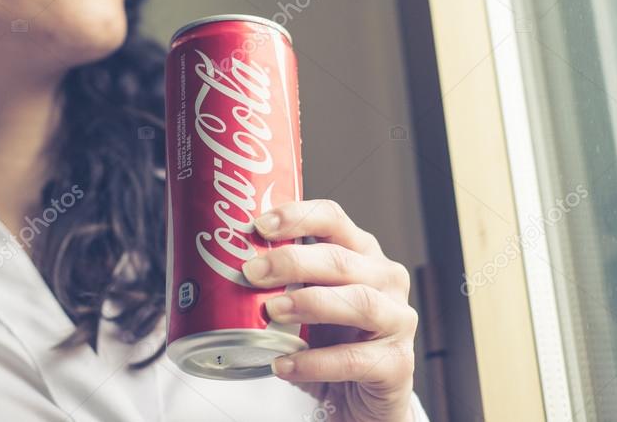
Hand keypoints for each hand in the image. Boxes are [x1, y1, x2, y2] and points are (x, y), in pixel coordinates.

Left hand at [242, 199, 417, 421]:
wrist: (361, 399)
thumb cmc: (330, 339)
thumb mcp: (307, 300)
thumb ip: (282, 280)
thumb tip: (218, 263)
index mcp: (362, 253)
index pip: (332, 218)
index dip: (296, 217)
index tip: (258, 226)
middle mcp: (385, 278)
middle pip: (340, 259)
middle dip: (292, 262)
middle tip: (252, 273)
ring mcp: (397, 320)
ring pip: (359, 301)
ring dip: (310, 303)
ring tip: (271, 312)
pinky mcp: (396, 363)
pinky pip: (355, 358)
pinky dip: (315, 362)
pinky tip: (284, 365)